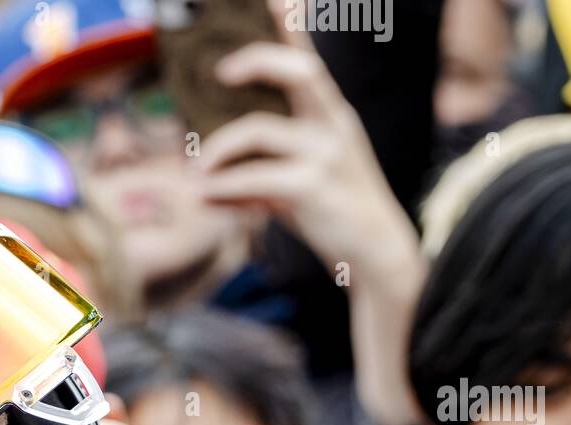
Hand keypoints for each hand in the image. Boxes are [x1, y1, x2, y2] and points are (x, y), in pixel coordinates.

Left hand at [200, 1, 417, 287]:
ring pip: (258, 131)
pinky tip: (204, 198)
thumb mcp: (301, 176)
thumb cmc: (331, 210)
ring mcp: (325, 154)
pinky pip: (252, 178)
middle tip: (220, 73)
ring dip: (217, 151)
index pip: (309, 58)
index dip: (290, 25)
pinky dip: (222, 189)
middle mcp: (333, 124)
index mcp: (331, 113)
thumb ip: (261, 164)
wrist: (374, 252)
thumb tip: (203, 170)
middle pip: (298, 71)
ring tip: (196, 173)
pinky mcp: (310, 188)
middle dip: (256, 62)